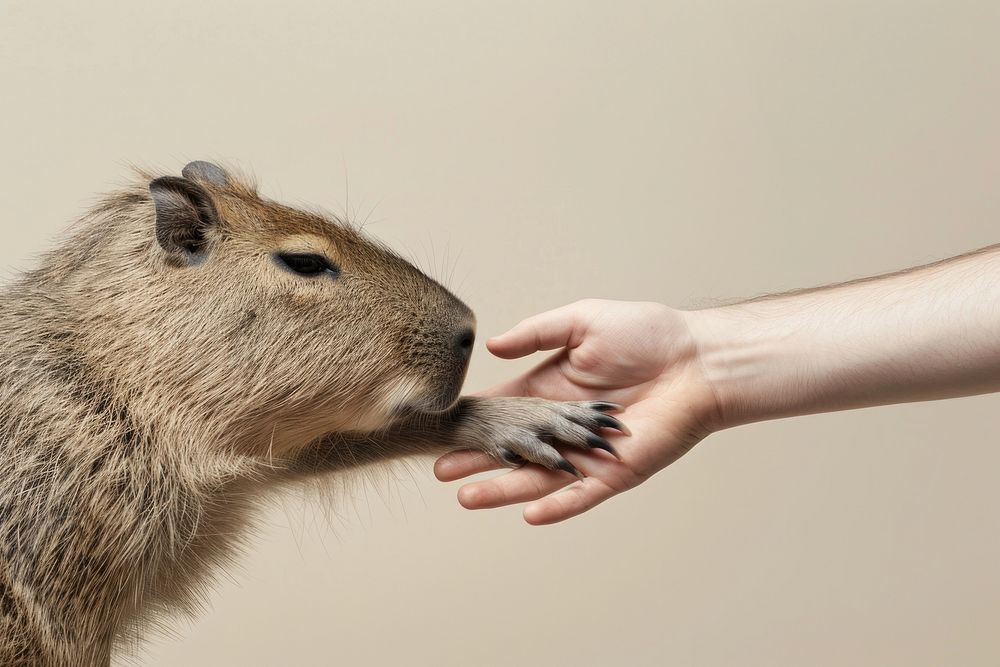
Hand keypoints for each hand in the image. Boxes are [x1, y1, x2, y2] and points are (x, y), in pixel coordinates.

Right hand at [434, 299, 721, 523]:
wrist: (697, 359)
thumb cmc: (647, 333)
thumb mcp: (581, 322)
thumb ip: (537, 333)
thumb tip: (493, 348)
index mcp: (554, 390)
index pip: (507, 410)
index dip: (477, 421)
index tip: (445, 429)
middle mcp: (566, 426)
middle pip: (514, 448)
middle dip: (479, 460)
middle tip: (442, 470)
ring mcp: (589, 453)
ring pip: (540, 476)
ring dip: (505, 488)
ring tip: (468, 498)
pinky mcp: (616, 472)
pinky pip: (583, 494)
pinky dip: (559, 506)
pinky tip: (529, 514)